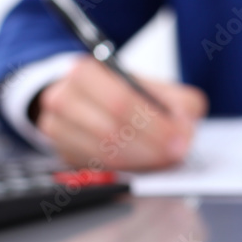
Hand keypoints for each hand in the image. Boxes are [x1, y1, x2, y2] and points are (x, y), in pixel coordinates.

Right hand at [35, 56, 207, 170]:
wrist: (92, 98)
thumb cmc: (127, 92)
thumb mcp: (157, 86)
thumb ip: (180, 101)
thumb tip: (184, 129)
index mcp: (86, 72)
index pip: (120, 101)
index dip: (153, 124)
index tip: (179, 139)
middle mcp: (63, 98)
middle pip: (110, 130)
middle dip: (150, 146)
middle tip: (176, 152)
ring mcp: (57, 128)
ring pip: (103, 153)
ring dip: (140, 160)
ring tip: (165, 157)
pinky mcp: (62, 153)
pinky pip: (97, 167)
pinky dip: (127, 168)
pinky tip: (146, 163)